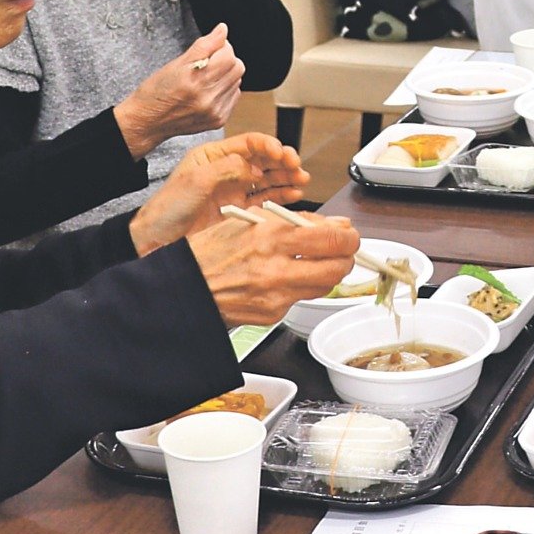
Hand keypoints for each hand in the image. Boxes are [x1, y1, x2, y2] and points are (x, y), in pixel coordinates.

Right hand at [113, 25, 244, 157]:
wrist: (148, 122)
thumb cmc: (156, 92)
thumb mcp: (175, 64)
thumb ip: (204, 45)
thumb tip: (223, 29)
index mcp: (196, 81)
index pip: (228, 56)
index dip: (222, 46)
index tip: (213, 46)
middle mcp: (207, 98)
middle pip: (237, 68)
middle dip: (227, 59)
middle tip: (211, 60)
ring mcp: (214, 111)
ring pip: (237, 81)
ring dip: (226, 74)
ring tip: (207, 76)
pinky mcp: (218, 120)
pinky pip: (233, 97)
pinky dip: (225, 89)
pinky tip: (209, 90)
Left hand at [128, 132, 309, 255]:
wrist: (156, 240)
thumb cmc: (166, 208)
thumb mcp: (196, 180)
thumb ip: (227, 168)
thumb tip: (253, 164)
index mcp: (214, 156)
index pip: (248, 143)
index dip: (268, 145)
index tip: (281, 152)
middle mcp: (227, 171)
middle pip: (263, 159)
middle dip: (283, 160)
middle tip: (296, 165)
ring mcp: (234, 191)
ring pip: (268, 179)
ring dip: (286, 177)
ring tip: (301, 179)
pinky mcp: (239, 211)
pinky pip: (266, 200)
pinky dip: (281, 196)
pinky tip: (292, 194)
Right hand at [183, 214, 359, 327]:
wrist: (185, 286)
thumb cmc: (213, 250)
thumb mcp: (252, 220)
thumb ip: (296, 222)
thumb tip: (334, 226)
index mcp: (271, 236)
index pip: (332, 239)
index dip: (349, 237)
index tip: (349, 234)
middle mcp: (276, 267)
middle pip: (337, 267)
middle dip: (347, 258)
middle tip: (343, 251)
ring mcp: (275, 294)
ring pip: (325, 286)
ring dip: (328, 272)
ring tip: (317, 261)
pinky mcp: (272, 314)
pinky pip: (301, 298)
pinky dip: (302, 286)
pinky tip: (288, 276)